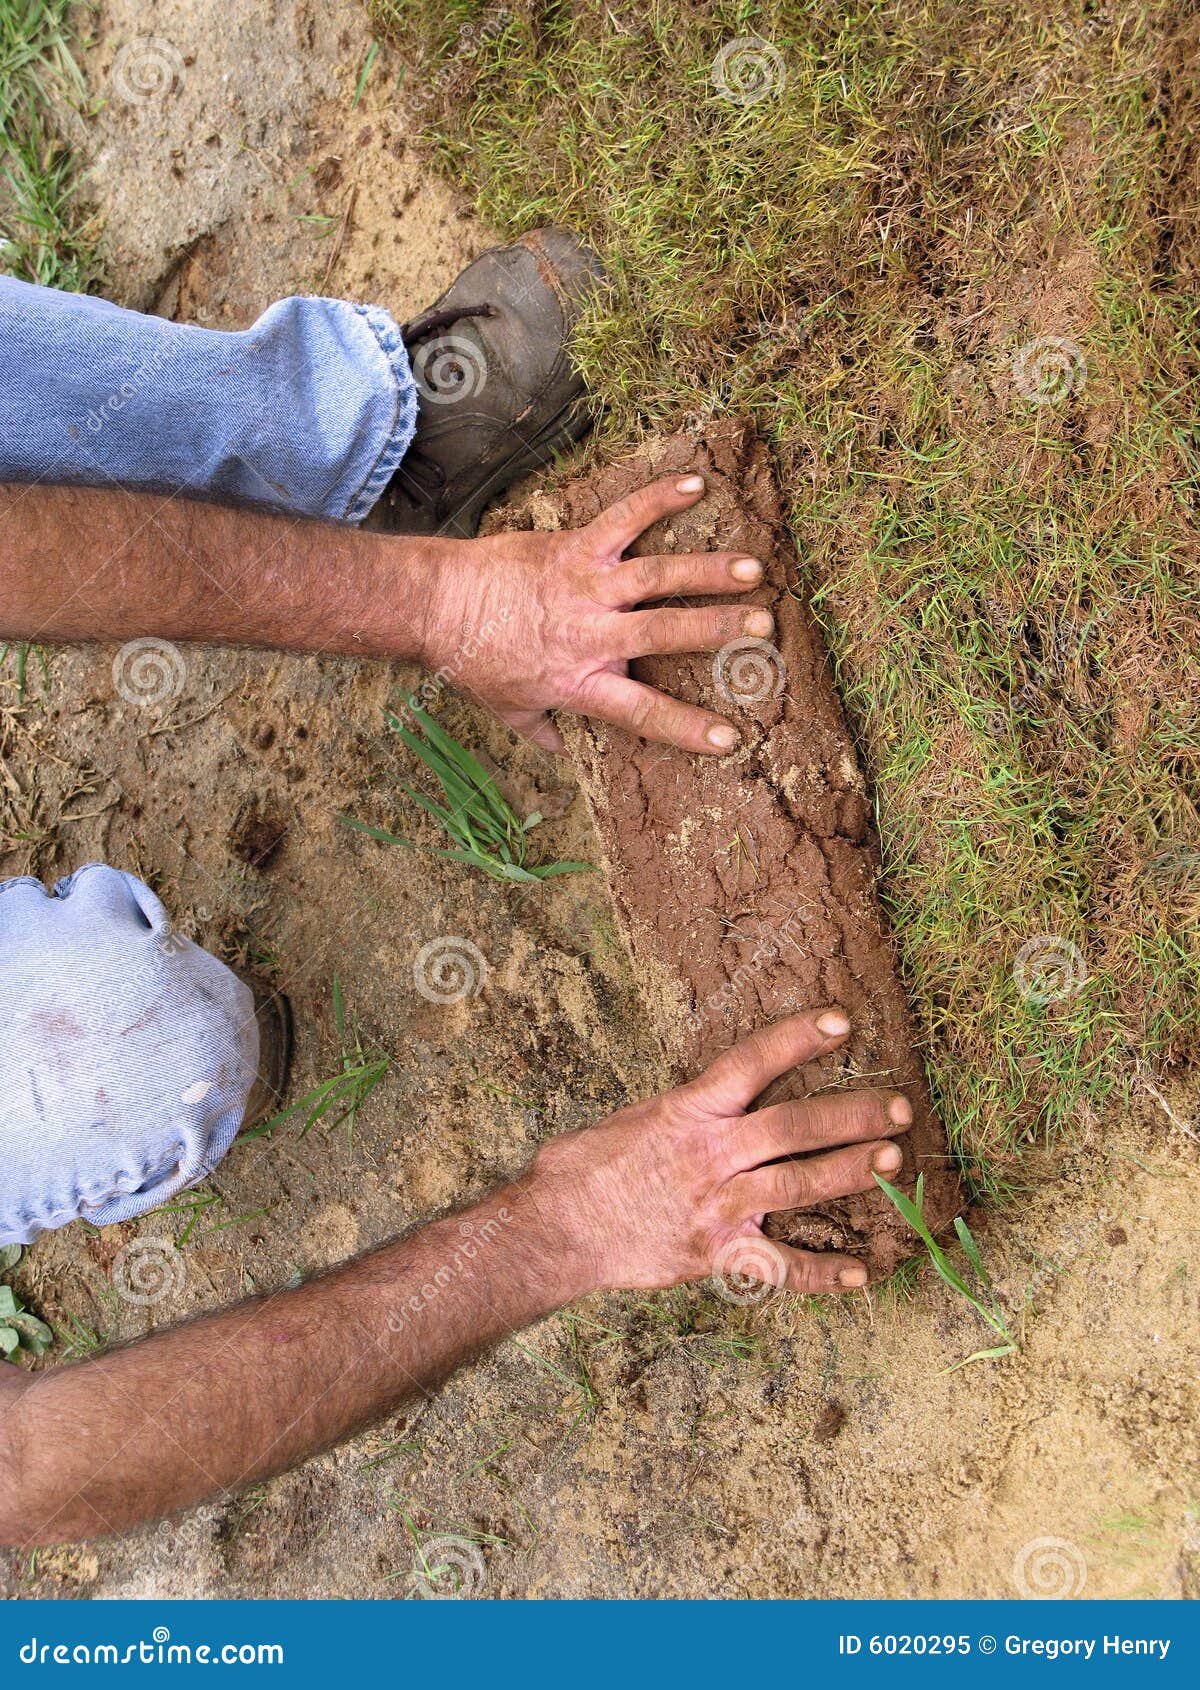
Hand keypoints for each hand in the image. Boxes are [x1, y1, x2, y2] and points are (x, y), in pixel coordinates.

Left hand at [419, 474, 771, 751]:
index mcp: (579, 683)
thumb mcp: (508, 708)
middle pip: (663, 634)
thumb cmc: (473, 660)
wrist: (437, 604)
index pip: (641, 712)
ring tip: (753, 568)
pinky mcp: (575, 546)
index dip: (686, 728)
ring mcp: (585, 586)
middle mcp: (589, 634)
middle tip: (762, 627)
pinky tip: (697, 483)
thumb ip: (541, 730)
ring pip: (656, 576)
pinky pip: (623, 517)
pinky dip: (658, 497)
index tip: (728, 739)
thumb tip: (560, 752)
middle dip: (716, 630)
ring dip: (706, 570)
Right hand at [528, 1009, 912, 1295]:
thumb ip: (680, 1109)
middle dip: (850, 1115)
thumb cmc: (582, 1168)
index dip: (798, 1038)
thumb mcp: (630, 1118)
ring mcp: (715, 1207)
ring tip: (894, 1161)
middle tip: (898, 1107)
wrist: (556, 1230)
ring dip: (850, 1173)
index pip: (751, 1063)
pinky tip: (861, 1276)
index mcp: (688, 1111)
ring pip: (795, 1186)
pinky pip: (777, 1269)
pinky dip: (821, 1275)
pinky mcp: (714, 1255)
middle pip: (792, 1127)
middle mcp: (709, 1156)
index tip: (842, 1020)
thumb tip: (707, 1095)